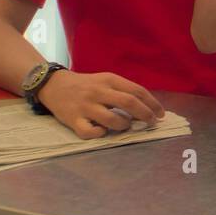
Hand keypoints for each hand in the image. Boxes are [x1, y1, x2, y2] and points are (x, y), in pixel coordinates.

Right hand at [37, 70, 165, 139]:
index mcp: (109, 80)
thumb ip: (123, 91)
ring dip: (124, 125)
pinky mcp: (73, 120)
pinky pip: (90, 132)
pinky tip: (102, 131)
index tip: (161, 114)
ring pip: (112, 120)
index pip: (137, 91)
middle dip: (146, 114)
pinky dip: (100, 134)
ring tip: (125, 125)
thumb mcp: (105, 81)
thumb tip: (147, 108)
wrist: (54, 85)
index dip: (153, 103)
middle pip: (129, 103)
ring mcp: (85, 106)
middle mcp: (98, 92)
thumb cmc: (86, 85)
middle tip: (152, 122)